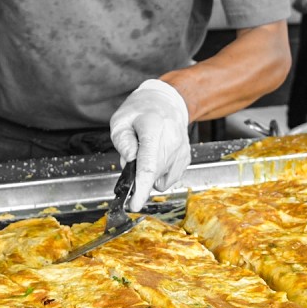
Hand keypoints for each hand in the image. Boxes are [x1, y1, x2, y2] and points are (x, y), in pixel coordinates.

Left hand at [109, 79, 190, 210]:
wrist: (166, 103)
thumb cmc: (140, 112)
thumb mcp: (121, 121)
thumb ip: (122, 141)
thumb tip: (129, 161)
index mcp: (154, 126)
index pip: (148, 162)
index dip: (141, 187)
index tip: (134, 204)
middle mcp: (172, 139)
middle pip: (153, 173)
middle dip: (138, 175)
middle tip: (132, 156)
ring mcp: (182, 150)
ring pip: (160, 178)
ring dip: (148, 173)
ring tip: (145, 151)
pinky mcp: (185, 158)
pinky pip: (167, 178)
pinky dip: (157, 173)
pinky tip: (156, 157)